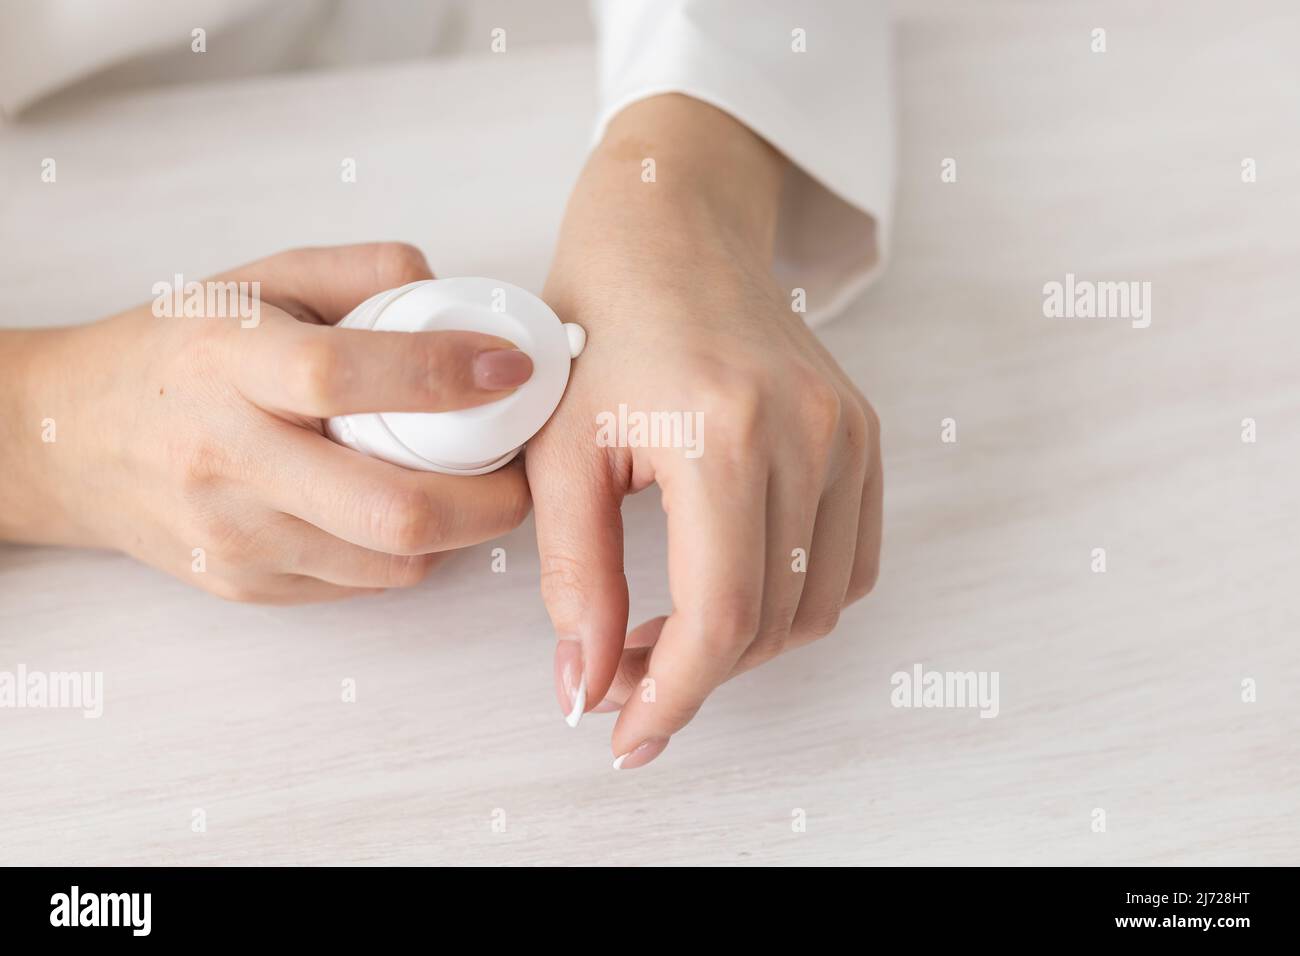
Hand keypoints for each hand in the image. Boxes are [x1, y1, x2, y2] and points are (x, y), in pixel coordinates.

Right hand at [0, 243, 533, 602]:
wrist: (69, 440)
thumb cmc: (176, 351)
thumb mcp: (259, 278)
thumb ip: (365, 272)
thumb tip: (463, 300)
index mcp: (227, 363)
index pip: (344, 376)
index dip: (445, 375)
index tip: (511, 369)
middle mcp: (226, 460)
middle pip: (390, 510)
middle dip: (490, 500)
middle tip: (520, 468)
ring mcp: (235, 538)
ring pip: (391, 562)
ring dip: (460, 531)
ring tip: (471, 486)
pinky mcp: (247, 587)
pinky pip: (363, 584)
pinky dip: (408, 551)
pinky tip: (407, 510)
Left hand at [528, 96, 881, 766]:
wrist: (671, 229)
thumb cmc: (599, 322)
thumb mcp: (559, 449)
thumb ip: (573, 576)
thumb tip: (585, 685)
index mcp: (725, 431)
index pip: (721, 616)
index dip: (673, 695)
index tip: (628, 736)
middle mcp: (809, 434)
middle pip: (772, 622)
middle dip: (692, 673)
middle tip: (616, 671)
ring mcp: (849, 435)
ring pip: (818, 605)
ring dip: (742, 644)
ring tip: (663, 630)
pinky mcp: (864, 436)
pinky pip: (850, 563)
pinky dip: (792, 601)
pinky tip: (727, 585)